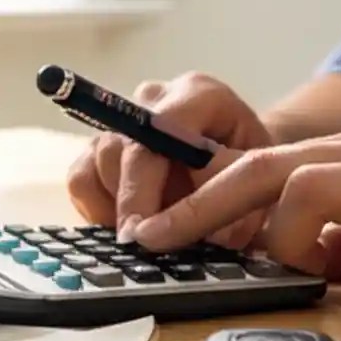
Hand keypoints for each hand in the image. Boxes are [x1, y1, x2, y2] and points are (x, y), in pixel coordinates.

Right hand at [65, 72, 274, 245]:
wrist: (244, 164)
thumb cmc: (256, 172)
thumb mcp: (259, 180)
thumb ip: (234, 194)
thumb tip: (213, 229)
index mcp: (199, 95)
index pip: (158, 130)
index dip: (146, 184)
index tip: (143, 231)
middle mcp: (154, 99)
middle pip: (120, 147)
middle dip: (130, 204)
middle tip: (140, 245)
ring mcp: (122, 119)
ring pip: (95, 162)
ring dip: (116, 206)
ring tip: (148, 231)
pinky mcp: (100, 145)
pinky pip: (81, 178)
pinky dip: (97, 208)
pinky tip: (126, 224)